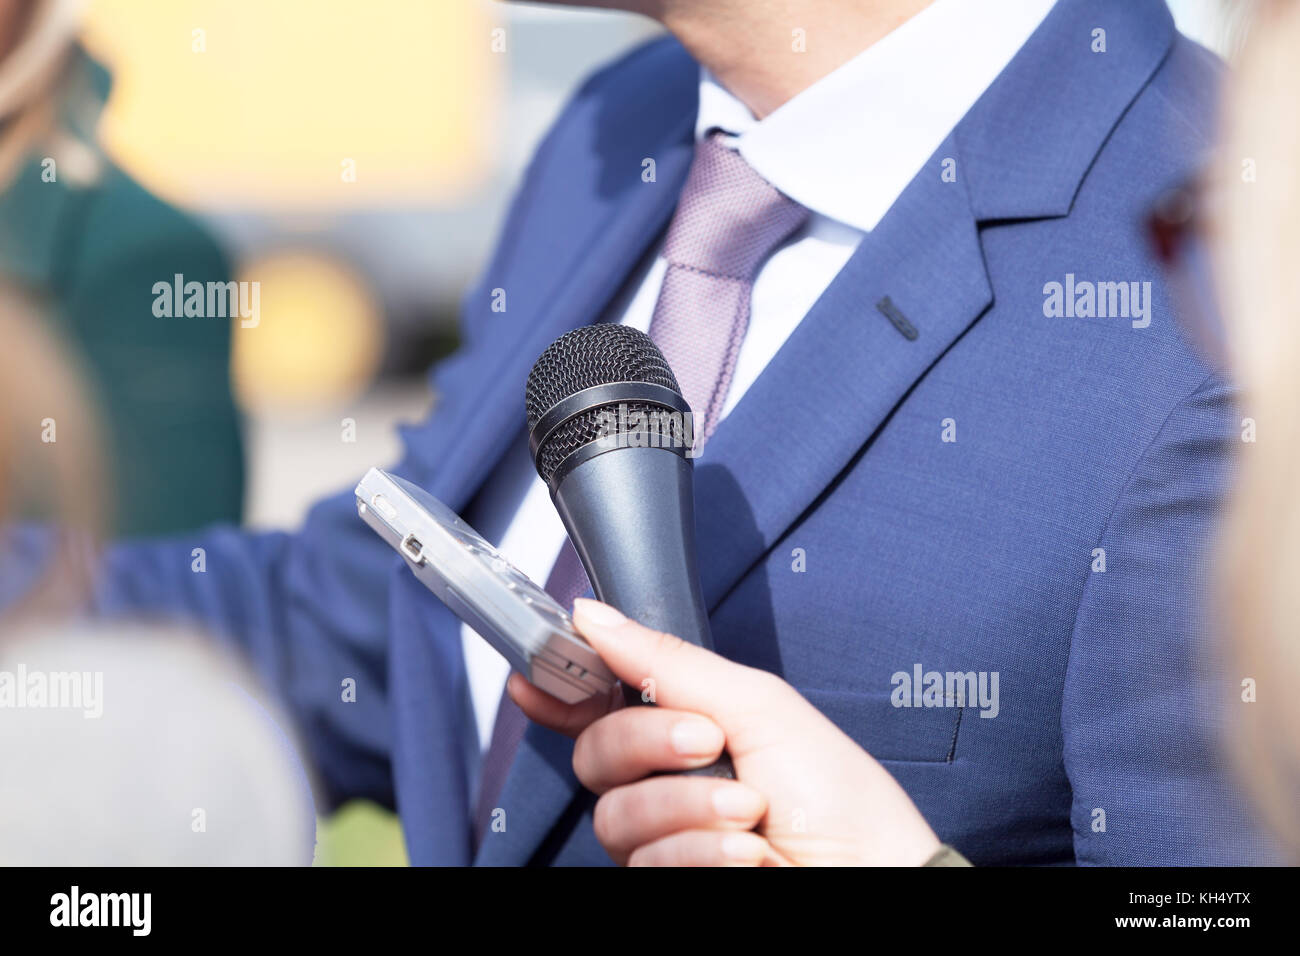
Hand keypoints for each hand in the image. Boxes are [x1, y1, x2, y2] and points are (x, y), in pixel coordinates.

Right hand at [508, 598, 941, 866]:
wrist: (874, 875)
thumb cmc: (838, 796)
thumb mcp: (758, 705)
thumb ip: (668, 660)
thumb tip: (594, 617)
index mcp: (683, 727)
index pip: (599, 707)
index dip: (560, 690)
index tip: (534, 675)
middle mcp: (665, 784)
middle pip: (595, 754)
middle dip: (648, 743)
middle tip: (707, 741)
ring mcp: (666, 840)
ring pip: (616, 816)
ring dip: (688, 807)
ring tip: (749, 812)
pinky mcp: (668, 880)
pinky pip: (644, 863)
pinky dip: (701, 853)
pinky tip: (747, 854)